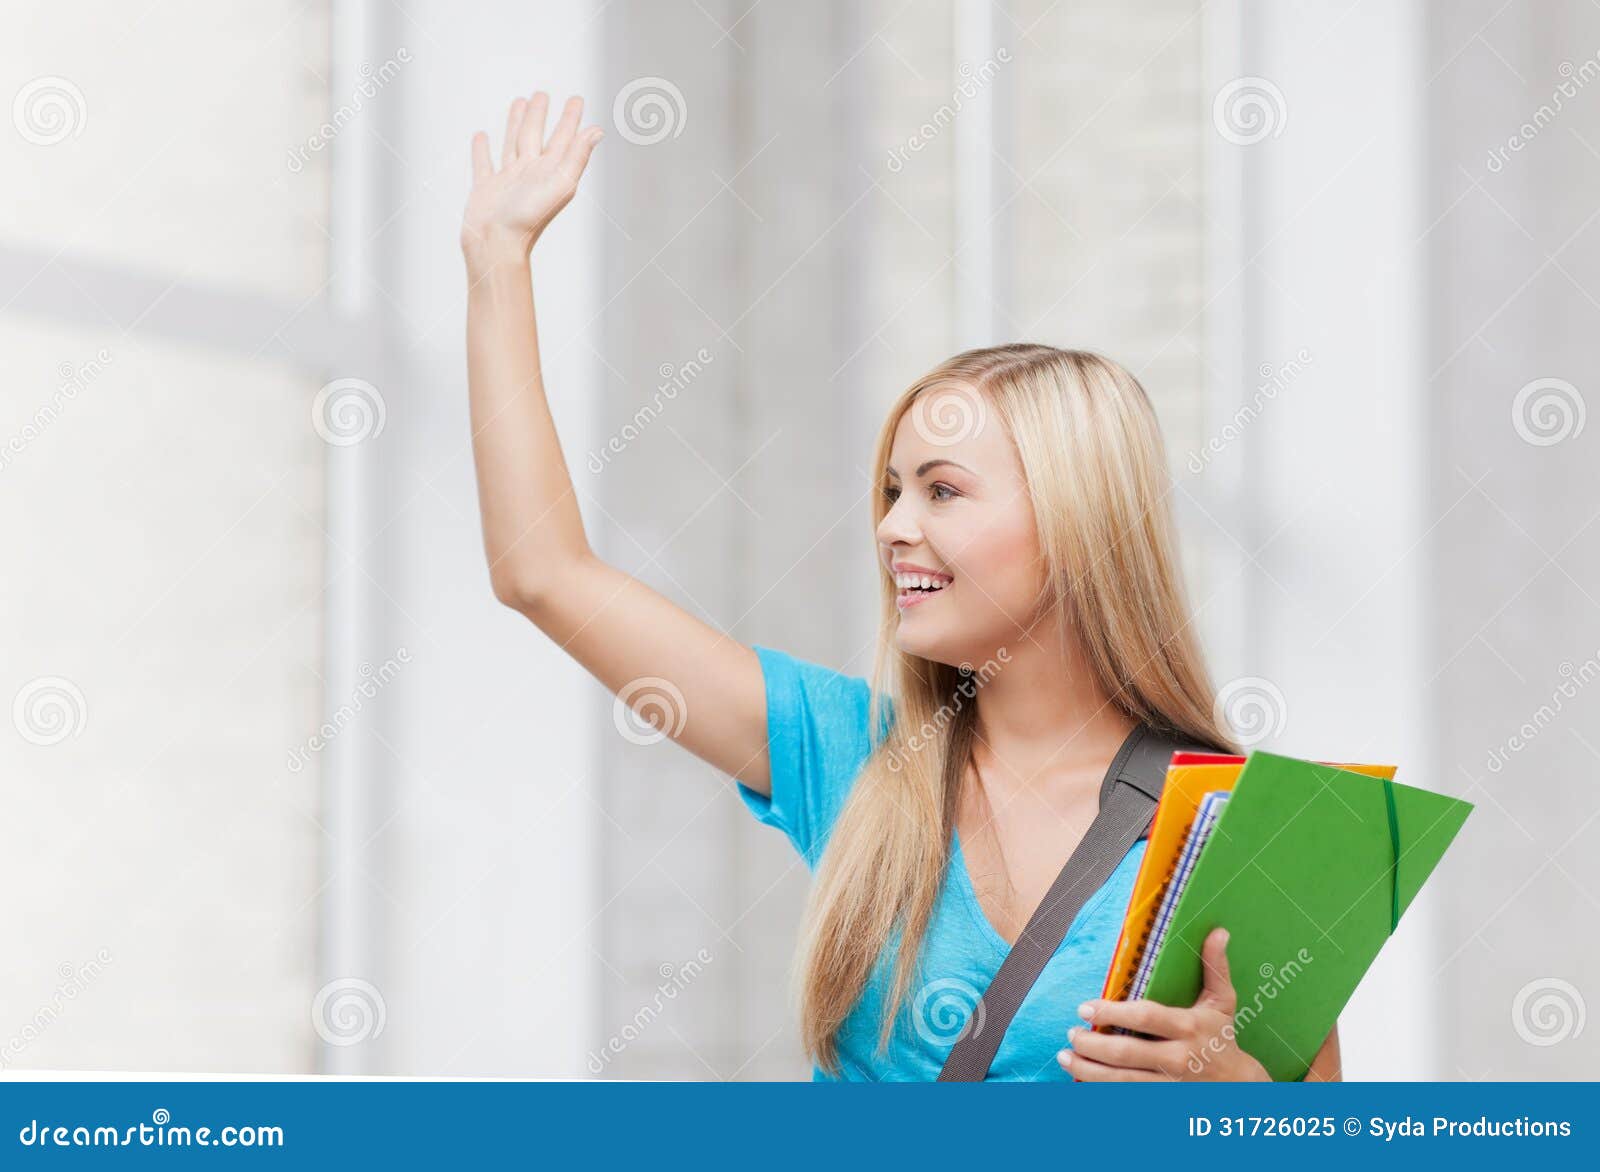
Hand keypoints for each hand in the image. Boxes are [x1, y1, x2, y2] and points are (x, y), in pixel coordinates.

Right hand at [461, 91, 603, 270]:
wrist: (496, 244)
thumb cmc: (528, 217)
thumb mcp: (560, 183)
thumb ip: (577, 156)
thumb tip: (598, 131)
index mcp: (549, 171)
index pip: (562, 138)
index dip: (570, 119)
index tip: (576, 99)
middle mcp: (530, 173)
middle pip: (536, 135)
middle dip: (540, 115)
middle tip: (542, 94)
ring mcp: (507, 180)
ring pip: (512, 143)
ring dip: (515, 124)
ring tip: (518, 103)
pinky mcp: (485, 188)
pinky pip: (484, 163)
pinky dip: (482, 150)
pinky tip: (481, 136)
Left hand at [1057, 927, 1271, 1081]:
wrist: (1240, 1088)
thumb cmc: (1222, 1038)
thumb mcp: (1222, 1003)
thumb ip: (1214, 967)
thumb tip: (1218, 931)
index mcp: (1188, 1027)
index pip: (1144, 1017)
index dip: (1111, 1012)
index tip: (1084, 1008)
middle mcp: (1178, 1058)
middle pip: (1126, 1053)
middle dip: (1092, 1044)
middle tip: (1071, 1034)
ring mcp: (1170, 1085)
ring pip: (1121, 1082)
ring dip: (1088, 1070)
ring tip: (1066, 1057)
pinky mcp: (1164, 1103)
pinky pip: (1126, 1099)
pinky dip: (1101, 1091)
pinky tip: (1082, 1081)